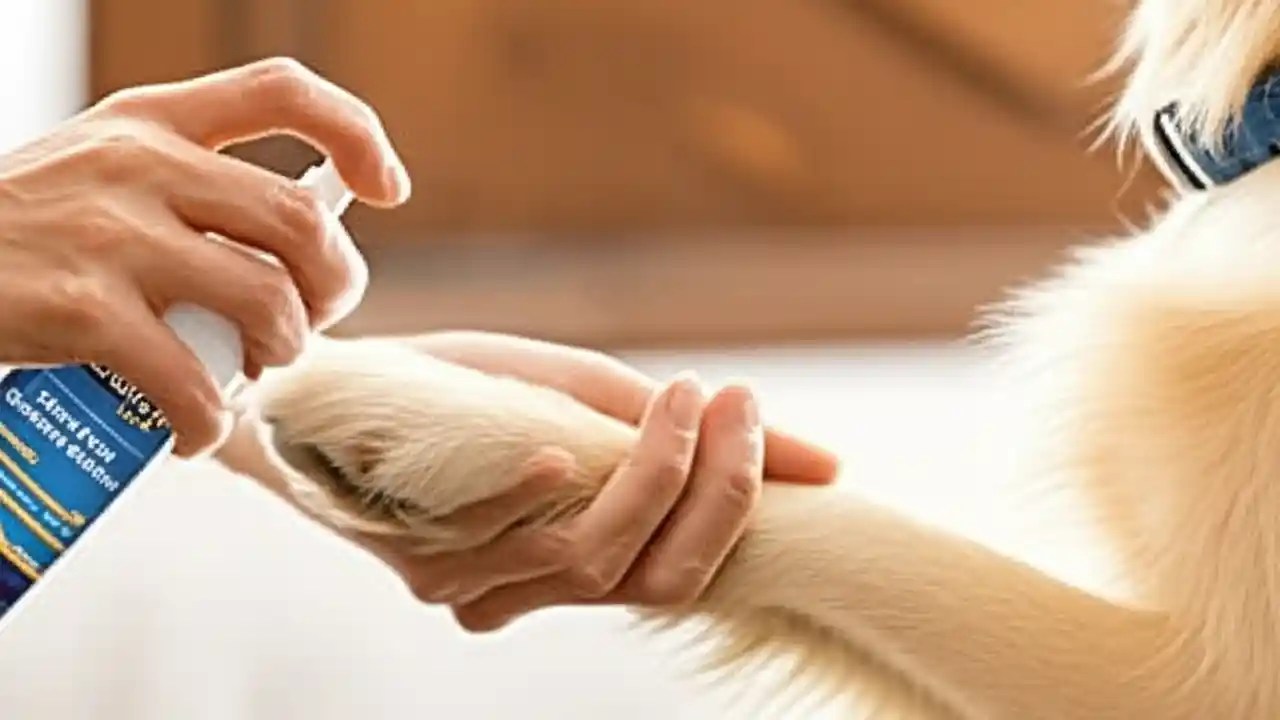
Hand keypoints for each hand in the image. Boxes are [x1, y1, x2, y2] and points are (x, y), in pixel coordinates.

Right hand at [0, 57, 410, 456]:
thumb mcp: (99, 180)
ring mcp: (110, 232)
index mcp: (150, 121)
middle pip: (300, 220)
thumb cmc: (21, 239)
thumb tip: (293, 256)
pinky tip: (192, 429)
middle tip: (306, 326)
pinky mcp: (81, 307)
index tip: (388, 188)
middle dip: (333, 288)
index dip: (356, 133)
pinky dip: (209, 420)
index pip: (281, 91)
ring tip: (248, 375)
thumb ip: (186, 195)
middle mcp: (137, 162)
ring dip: (281, 354)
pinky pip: (193, 380)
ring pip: (266, 299)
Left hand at [327, 332, 837, 630]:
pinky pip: (489, 543)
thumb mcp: (592, 403)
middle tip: (736, 406)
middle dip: (713, 493)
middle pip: (654, 580)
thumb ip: (686, 437)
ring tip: (678, 398)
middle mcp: (533, 591)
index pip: (685, 574)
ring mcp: (475, 581)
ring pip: (589, 563)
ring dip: (650, 477)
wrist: (343, 387)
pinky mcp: (417, 556)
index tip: (762, 422)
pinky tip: (556, 453)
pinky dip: (533, 495)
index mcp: (582, 566)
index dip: (737, 508)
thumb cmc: (474, 396)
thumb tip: (826, 466)